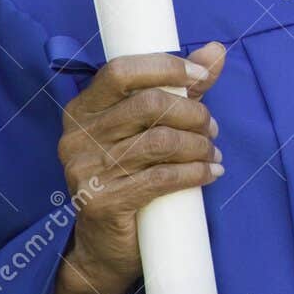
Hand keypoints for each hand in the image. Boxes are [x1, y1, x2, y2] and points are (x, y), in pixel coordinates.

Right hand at [54, 43, 224, 293]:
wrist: (104, 244)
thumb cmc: (132, 173)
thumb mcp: (154, 125)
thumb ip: (183, 87)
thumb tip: (217, 50)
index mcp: (83, 109)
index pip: (121, 71)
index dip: (167, 68)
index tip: (201, 77)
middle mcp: (77, 137)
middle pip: (149, 105)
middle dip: (193, 113)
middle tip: (212, 129)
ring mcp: (85, 170)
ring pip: (159, 142)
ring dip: (198, 146)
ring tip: (212, 153)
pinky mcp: (100, 202)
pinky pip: (160, 178)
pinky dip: (195, 172)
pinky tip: (211, 173)